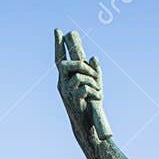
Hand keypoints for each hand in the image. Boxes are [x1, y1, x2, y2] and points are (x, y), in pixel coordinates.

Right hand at [54, 29, 110, 144]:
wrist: (86, 127)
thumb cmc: (88, 107)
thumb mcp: (93, 87)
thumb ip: (94, 73)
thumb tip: (94, 57)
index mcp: (65, 79)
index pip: (59, 59)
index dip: (58, 45)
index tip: (58, 30)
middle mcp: (62, 84)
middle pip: (66, 65)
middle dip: (81, 65)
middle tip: (94, 73)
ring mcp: (66, 93)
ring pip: (79, 77)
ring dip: (92, 81)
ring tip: (99, 89)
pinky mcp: (73, 101)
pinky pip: (84, 88)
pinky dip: (95, 91)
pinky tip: (100, 96)